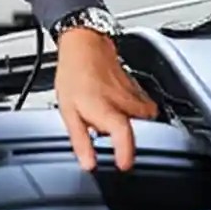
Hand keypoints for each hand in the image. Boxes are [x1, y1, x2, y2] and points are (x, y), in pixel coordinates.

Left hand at [54, 28, 158, 171]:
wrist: (84, 44)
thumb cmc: (74, 74)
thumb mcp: (68, 110)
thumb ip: (80, 139)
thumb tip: (88, 162)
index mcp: (107, 109)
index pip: (125, 136)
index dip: (126, 153)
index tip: (124, 165)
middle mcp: (126, 103)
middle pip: (139, 130)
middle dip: (128, 138)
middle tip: (109, 135)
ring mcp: (134, 94)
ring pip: (143, 117)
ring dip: (131, 122)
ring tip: (111, 117)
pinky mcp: (137, 88)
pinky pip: (141, 105)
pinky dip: (132, 110)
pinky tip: (115, 105)